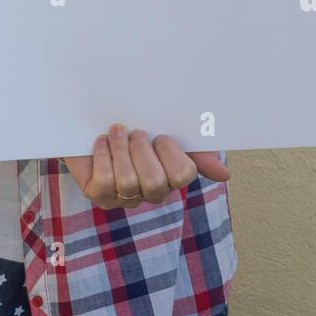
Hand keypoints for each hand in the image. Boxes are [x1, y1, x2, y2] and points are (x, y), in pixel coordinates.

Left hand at [64, 123, 230, 209]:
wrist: (90, 119)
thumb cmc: (134, 125)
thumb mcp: (165, 130)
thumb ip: (195, 151)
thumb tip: (224, 174)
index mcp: (171, 175)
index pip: (183, 176)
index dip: (171, 153)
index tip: (160, 135)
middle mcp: (149, 192)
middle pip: (155, 183)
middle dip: (142, 152)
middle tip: (136, 133)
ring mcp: (124, 196)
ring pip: (128, 183)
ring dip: (121, 149)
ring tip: (116, 131)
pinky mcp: (99, 195)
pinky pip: (104, 182)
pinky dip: (103, 155)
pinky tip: (101, 141)